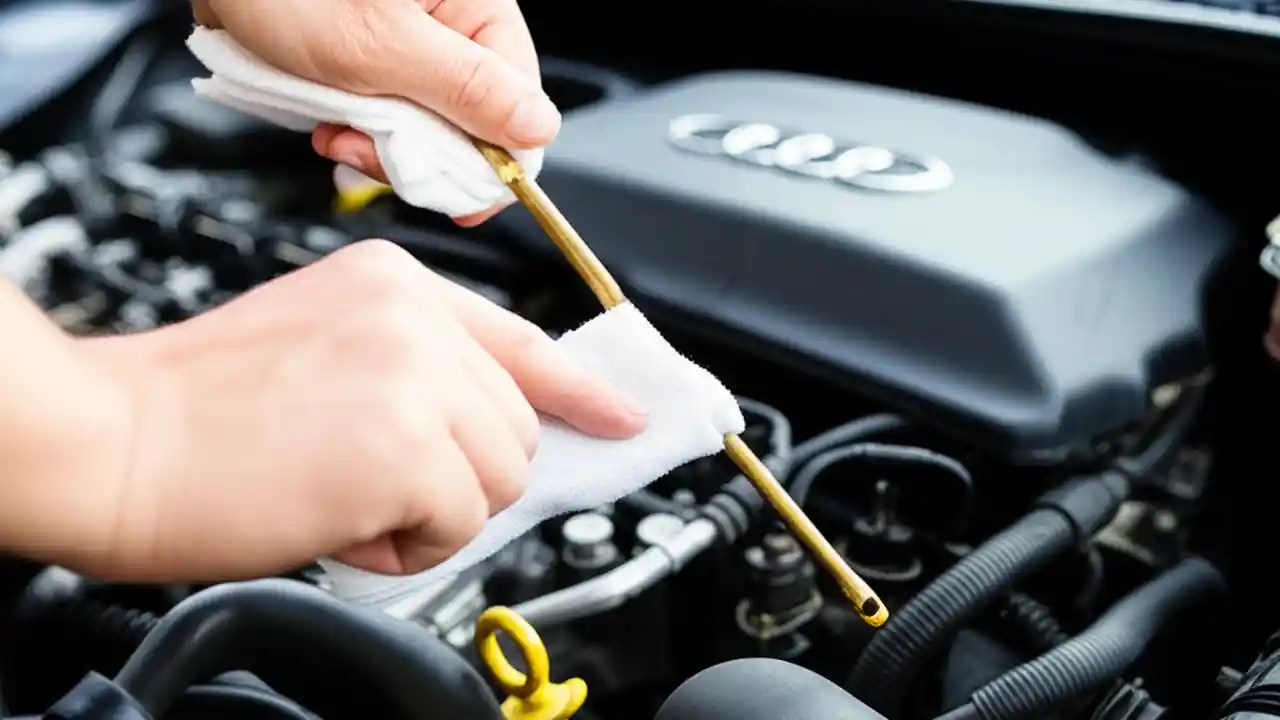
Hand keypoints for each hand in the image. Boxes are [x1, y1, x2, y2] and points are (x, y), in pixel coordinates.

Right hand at [67, 241, 644, 581]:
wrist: (113, 441)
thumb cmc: (201, 409)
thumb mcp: (327, 348)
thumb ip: (419, 374)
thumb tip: (493, 440)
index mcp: (396, 283)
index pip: (523, 340)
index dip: (582, 390)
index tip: (625, 415)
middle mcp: (417, 317)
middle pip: (515, 427)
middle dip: (461, 475)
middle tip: (376, 481)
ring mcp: (416, 377)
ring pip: (498, 479)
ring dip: (434, 510)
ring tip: (348, 495)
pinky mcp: (406, 447)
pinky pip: (458, 523)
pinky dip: (407, 543)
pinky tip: (340, 518)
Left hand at [191, 0, 555, 226]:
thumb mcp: (382, 46)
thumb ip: (467, 89)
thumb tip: (539, 127)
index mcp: (478, 6)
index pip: (520, 107)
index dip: (490, 162)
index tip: (449, 196)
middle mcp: (456, 23)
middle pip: (475, 123)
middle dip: (420, 154)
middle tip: (363, 148)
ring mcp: (417, 42)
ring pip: (430, 126)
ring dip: (382, 146)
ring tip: (336, 130)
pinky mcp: (379, 56)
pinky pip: (392, 114)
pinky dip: (361, 129)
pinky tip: (330, 119)